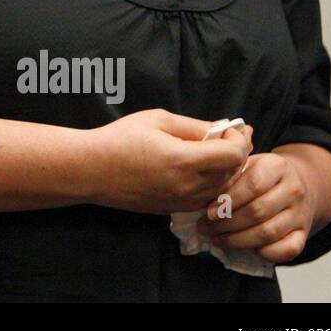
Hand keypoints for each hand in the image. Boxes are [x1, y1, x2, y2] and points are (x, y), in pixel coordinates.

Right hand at [87, 109, 252, 213]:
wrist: (91, 170)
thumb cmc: (120, 138)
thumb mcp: (157, 120)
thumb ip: (194, 126)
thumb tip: (222, 129)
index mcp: (184, 161)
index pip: (234, 155)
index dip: (240, 139)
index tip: (231, 128)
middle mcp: (188, 186)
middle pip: (232, 172)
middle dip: (235, 152)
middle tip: (227, 136)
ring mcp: (182, 202)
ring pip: (222, 188)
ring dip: (225, 169)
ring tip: (214, 150)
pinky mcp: (174, 209)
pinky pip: (206, 198)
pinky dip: (211, 183)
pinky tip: (198, 168)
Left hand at [196, 151, 316, 262]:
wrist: (295, 185)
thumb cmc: (260, 176)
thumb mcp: (246, 165)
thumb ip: (229, 176)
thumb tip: (203, 194)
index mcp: (277, 166)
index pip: (253, 184)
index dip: (228, 200)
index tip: (208, 212)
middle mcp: (293, 189)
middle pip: (258, 211)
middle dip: (227, 223)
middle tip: (204, 228)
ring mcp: (301, 213)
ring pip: (268, 232)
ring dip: (237, 240)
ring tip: (216, 238)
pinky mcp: (305, 234)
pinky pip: (288, 250)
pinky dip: (265, 253)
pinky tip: (245, 249)